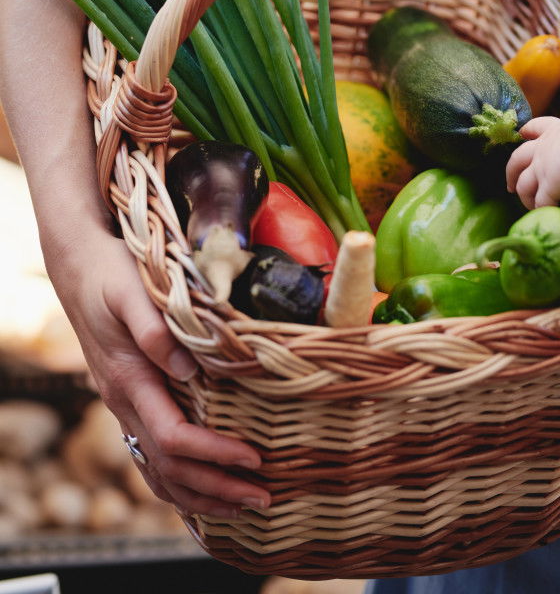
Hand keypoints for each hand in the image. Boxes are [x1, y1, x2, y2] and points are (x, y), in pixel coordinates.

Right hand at [49, 230, 269, 517]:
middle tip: (264, 497)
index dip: (213, 453)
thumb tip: (188, 366)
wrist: (80, 268)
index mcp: (129, 380)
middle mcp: (125, 403)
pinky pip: (153, 457)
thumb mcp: (132, 291)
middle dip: (216, 488)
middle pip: (169, 468)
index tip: (253, 457)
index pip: (172, 436)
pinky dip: (180, 483)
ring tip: (244, 506)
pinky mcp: (133, 401)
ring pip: (158, 472)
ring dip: (201, 495)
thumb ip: (155, 328)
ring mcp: (126, 407)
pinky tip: (208, 490)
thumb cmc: (111, 274)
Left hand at [506, 115, 559, 207]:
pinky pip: (542, 203)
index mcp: (553, 131)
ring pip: (524, 186)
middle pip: (517, 160)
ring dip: (526, 198)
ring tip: (531, 206)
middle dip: (511, 173)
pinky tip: (549, 215)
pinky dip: (543, 210)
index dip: (527, 131)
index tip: (521, 134)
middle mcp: (542, 149)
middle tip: (510, 186)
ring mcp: (542, 168)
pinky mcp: (550, 186)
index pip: (535, 127)